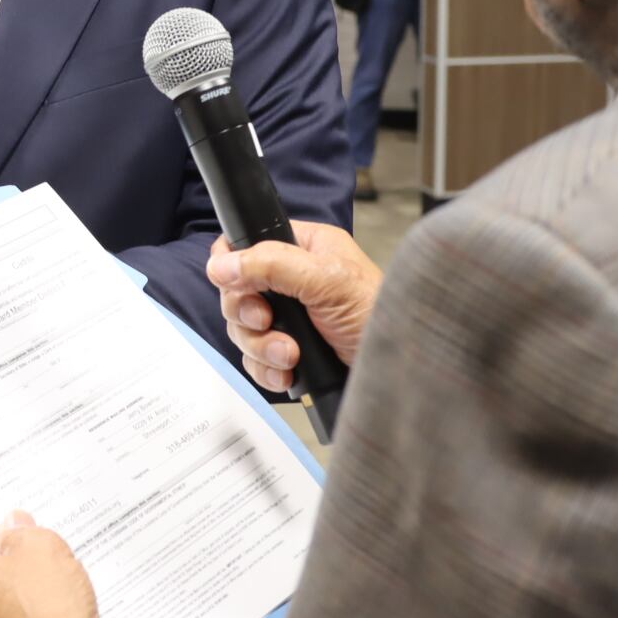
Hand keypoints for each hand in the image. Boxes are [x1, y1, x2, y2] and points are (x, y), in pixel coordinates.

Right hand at [208, 225, 382, 388]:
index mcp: (302, 248)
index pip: (244, 245)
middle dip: (250, 316)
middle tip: (270, 322)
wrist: (396, 372)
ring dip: (262, 347)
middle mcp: (291, 280)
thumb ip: (271, 265)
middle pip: (236, 293)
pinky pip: (254, 360)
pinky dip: (267, 369)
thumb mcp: (326, 280)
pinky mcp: (288, 350)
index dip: (233, 266)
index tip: (241, 286)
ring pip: (243, 330)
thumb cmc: (378, 316)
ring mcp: (288, 318)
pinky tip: (289, 372)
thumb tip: (221, 264)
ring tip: (290, 354)